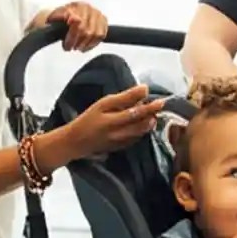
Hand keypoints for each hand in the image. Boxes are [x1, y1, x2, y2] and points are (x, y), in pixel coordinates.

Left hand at [46, 1, 108, 51]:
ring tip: (77, 47)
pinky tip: (85, 46)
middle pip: (88, 31)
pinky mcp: (103, 22)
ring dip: (86, 44)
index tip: (66, 45)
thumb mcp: (53, 17)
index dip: (73, 36)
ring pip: (97, 34)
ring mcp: (98, 15)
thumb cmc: (56, 19)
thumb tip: (74, 18)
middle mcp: (90, 9)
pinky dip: (93, 43)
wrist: (60, 19)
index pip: (80, 24)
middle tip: (70, 47)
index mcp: (79, 6)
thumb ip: (61, 16)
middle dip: (78, 42)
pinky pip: (102, 35)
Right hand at [48, 85, 165, 167]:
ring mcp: (119, 141)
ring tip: (154, 113)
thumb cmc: (89, 119)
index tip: (148, 89)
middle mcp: (114, 130)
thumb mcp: (102, 104)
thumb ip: (123, 99)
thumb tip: (144, 90)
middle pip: (138, 120)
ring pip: (140, 130)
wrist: (76, 142)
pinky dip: (144, 129)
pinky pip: (137, 137)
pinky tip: (146, 122)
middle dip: (151, 111)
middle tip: (160, 103)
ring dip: (150, 120)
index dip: (142, 100)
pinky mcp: (121, 148)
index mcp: (107, 117)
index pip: (131, 109)